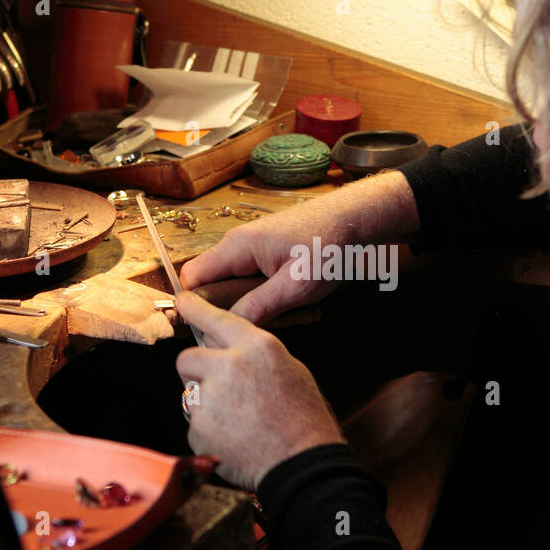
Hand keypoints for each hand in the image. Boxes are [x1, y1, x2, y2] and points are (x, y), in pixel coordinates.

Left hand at [175, 291, 344, 490]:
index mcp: (256, 347)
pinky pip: (195, 424)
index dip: (195, 309)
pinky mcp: (199, 429)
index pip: (216, 319)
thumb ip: (254, 356)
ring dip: (206, 404)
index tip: (182, 301)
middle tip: (217, 388)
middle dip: (196, 371)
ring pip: (189, 394)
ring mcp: (210, 399)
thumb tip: (229, 353)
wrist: (302, 464)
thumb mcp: (290, 370)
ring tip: (237, 421)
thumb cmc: (304, 419)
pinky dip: (209, 432)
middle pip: (187, 358)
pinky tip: (235, 439)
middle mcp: (229, 367)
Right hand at [179, 171, 419, 323]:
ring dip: (261, 307)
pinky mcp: (268, 255)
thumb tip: (226, 326)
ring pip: (238, 289)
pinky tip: (298, 302)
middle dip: (237, 311)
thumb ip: (259, 306)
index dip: (196, 307)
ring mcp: (253, 249)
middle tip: (271, 322)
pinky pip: (256, 284)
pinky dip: (273, 297)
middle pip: (215, 289)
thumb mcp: (296, 285)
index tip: (217, 330)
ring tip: (294, 311)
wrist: (357, 219)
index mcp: (237, 247)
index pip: (192, 280)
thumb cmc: (330, 245)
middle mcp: (238, 245)